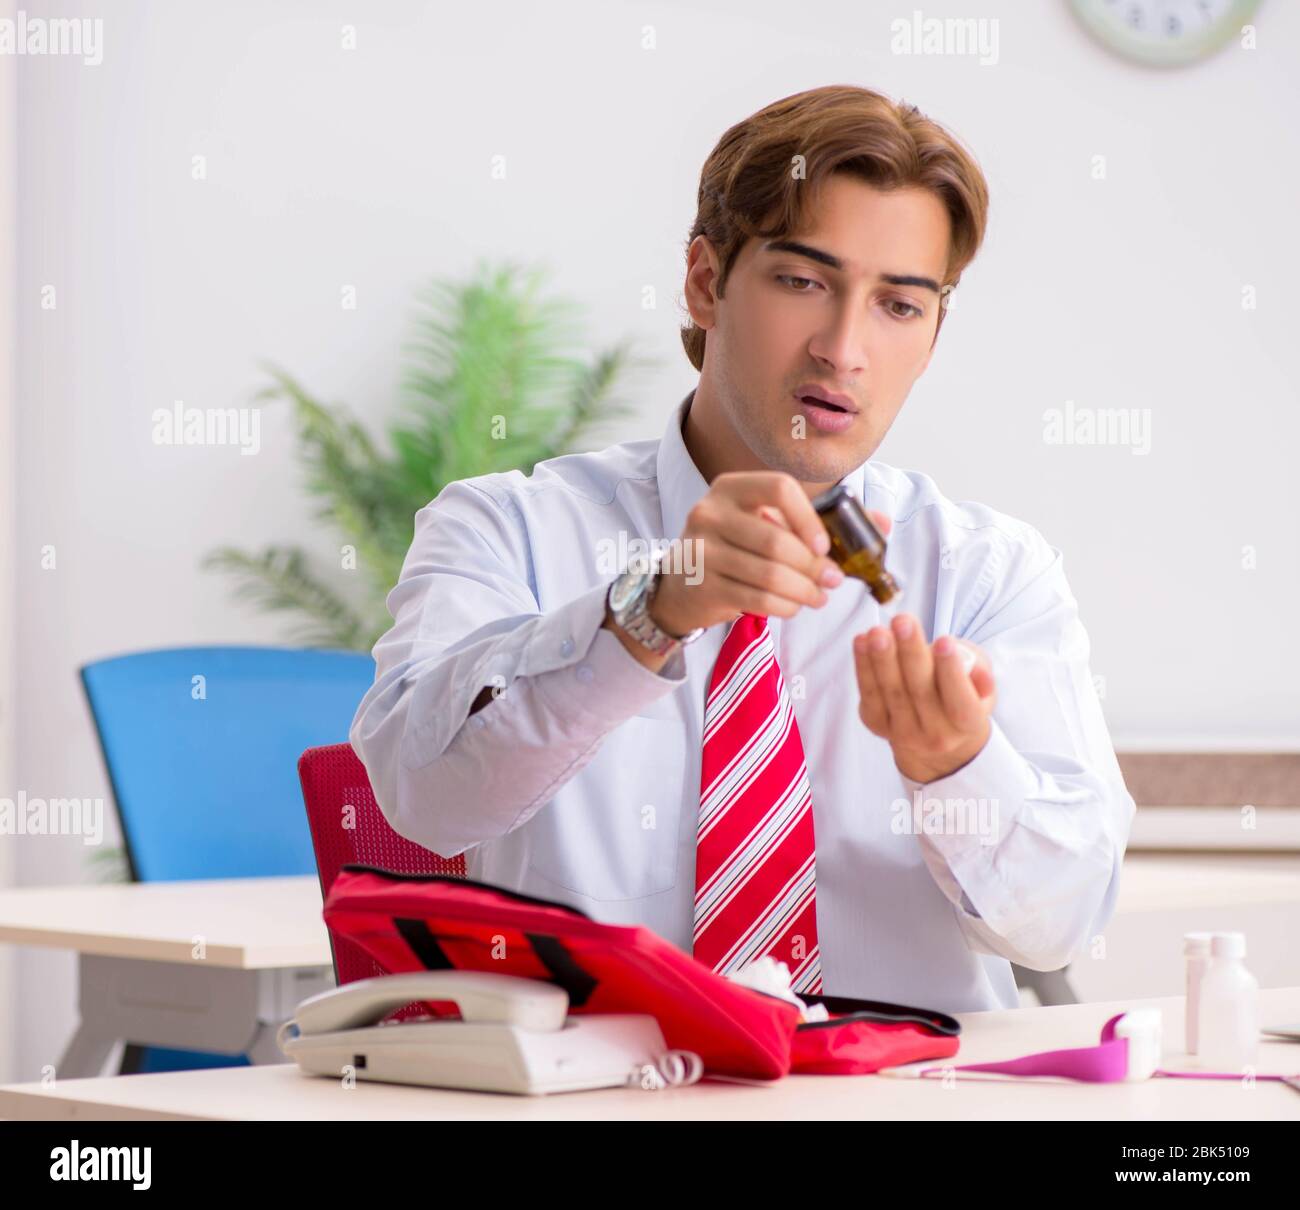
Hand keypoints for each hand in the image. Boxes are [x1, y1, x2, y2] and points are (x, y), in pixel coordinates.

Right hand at [649, 470, 893, 635]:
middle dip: (812, 565)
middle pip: (774, 539)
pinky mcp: (700, 585)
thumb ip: (821, 521)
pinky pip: (754, 598)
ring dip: (803, 591)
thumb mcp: (769, 525)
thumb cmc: (736, 549)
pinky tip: (793, 606)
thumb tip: (881, 523)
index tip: (824, 543)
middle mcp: (709, 512)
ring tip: (818, 597)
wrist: (680, 584)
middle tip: (833, 580)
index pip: (777, 487)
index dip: (807, 516)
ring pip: (767, 574)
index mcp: (732, 488)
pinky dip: (783, 606)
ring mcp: (700, 550)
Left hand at [853, 613, 995, 783]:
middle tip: (903, 622)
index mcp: (968, 724)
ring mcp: (904, 732)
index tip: (944, 641)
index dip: (951, 670)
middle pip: (920, 691)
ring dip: (882, 658)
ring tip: (878, 631)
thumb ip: (979, 670)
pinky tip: (862, 642)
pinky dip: (863, 666)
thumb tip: (972, 667)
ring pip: (891, 691)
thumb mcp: (980, 681)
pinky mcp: (877, 723)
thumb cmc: (960, 694)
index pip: (960, 700)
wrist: (936, 730)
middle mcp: (936, 734)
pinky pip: (869, 693)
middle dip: (910, 652)